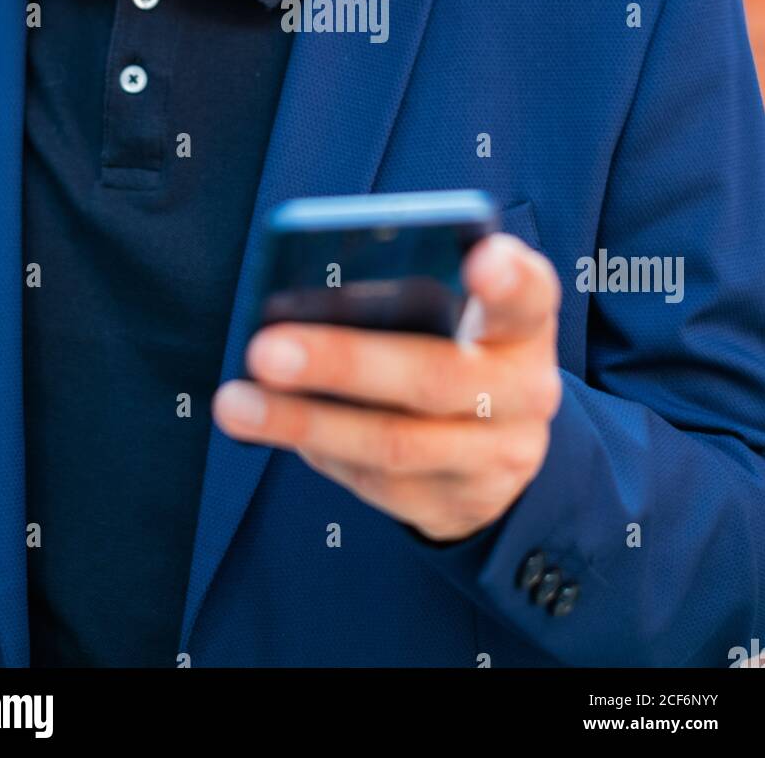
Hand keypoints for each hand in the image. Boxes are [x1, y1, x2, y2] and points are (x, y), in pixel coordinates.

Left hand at [212, 233, 562, 542]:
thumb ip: (410, 290)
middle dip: (344, 363)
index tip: (479, 259)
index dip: (507, 277)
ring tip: (236, 402)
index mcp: (524, 323)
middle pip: (436, 378)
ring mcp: (496, 457)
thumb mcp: (458, 310)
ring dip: (305, 423)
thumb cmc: (458, 345)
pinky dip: (317, 449)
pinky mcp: (456, 504)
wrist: (499, 444)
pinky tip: (270, 426)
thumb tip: (307, 295)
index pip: (528, 293)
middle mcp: (524, 391)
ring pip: (394, 444)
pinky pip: (374, 482)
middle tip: (266, 348)